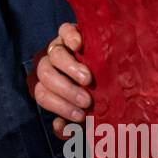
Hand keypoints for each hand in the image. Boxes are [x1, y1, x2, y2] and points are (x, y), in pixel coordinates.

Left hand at [26, 22, 92, 137]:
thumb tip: (60, 128)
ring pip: (54, 54)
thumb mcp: (88, 112)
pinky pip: (64, 30)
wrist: (114, 65)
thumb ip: (74, 125)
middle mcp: (50, 65)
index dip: (59, 106)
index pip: (42, 95)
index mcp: (49, 85)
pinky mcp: (70, 31)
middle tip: (86, 101)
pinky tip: (79, 46)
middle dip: (65, 90)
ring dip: (69, 69)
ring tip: (88, 79)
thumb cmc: (98, 94)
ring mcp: (59, 46)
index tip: (80, 116)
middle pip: (45, 75)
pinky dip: (69, 37)